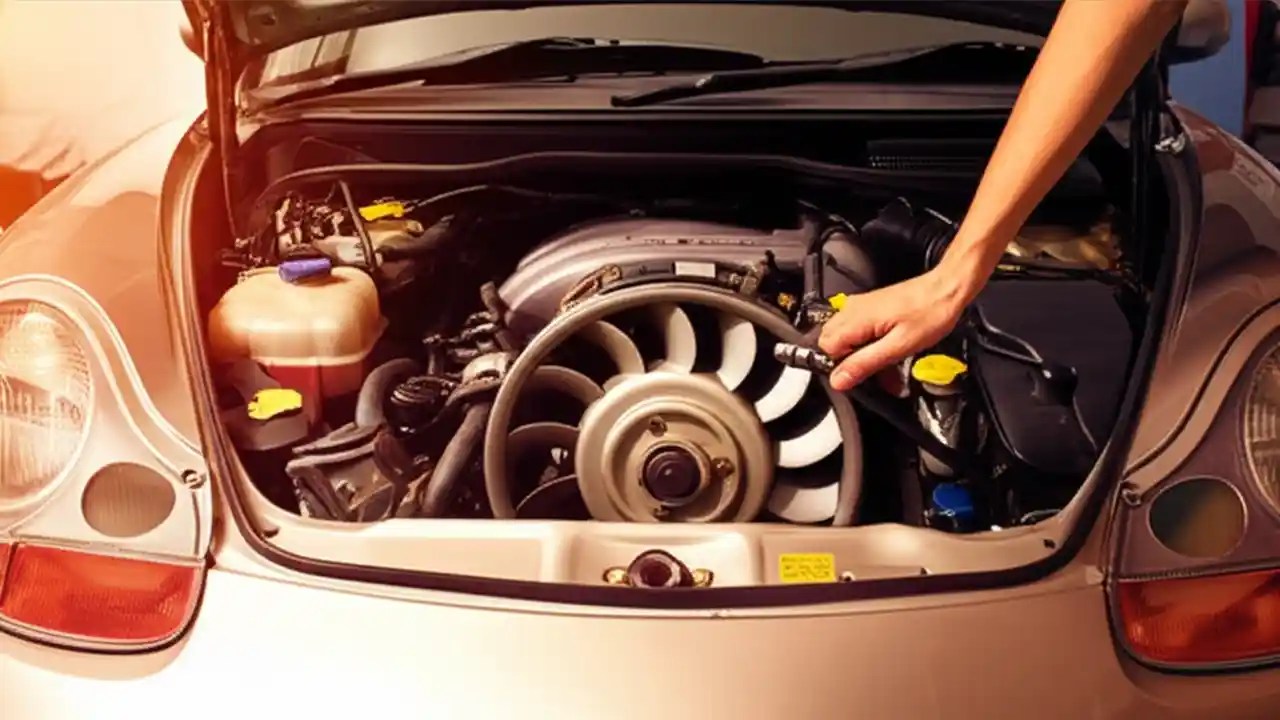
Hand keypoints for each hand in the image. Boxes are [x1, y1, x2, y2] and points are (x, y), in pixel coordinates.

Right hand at [818, 269, 973, 391]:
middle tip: (876, 372)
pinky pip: (857, 331)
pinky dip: (868, 345)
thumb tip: (838, 380)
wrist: (946, 290)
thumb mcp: (899, 347)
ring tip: (887, 365)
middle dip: (850, 362)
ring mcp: (859, 307)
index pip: (825, 349)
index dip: (840, 366)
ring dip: (860, 355)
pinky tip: (888, 350)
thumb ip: (864, 364)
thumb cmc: (930, 314)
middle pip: (831, 344)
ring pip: (844, 339)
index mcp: (855, 319)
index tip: (862, 374)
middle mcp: (852, 310)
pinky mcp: (869, 307)